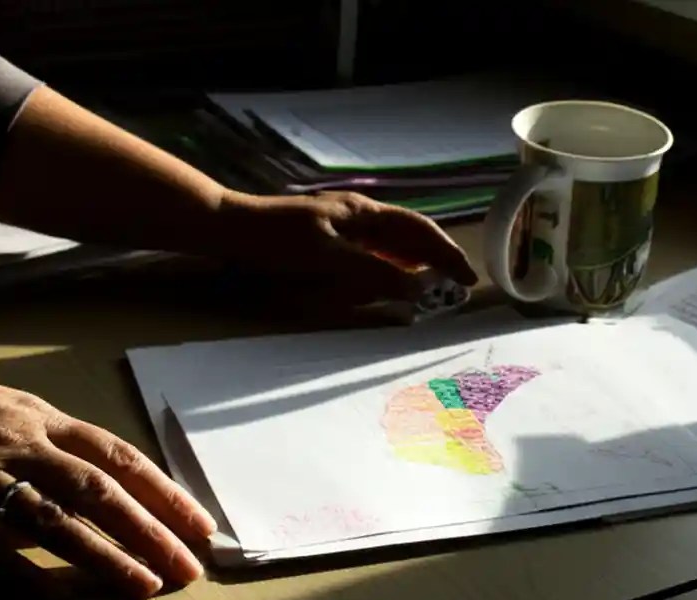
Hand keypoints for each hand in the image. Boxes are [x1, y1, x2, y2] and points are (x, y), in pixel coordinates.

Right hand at [0, 360, 215, 599]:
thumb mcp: (13, 413)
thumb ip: (59, 448)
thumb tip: (114, 495)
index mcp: (42, 416)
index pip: (119, 456)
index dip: (165, 491)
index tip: (201, 524)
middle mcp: (21, 441)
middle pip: (100, 489)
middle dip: (150, 529)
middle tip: (189, 564)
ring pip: (57, 519)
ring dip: (106, 555)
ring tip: (147, 584)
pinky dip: (38, 576)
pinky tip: (72, 595)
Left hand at [219, 191, 478, 302]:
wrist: (228, 228)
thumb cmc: (277, 241)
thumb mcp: (328, 259)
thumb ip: (374, 274)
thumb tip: (418, 288)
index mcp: (364, 213)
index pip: (419, 231)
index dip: (446, 254)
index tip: (468, 279)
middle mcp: (357, 214)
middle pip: (408, 236)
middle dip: (435, 259)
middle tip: (456, 287)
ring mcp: (340, 224)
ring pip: (390, 244)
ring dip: (413, 264)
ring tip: (431, 286)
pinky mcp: (324, 237)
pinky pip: (368, 252)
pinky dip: (386, 267)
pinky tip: (385, 280)